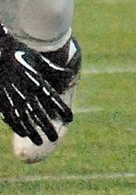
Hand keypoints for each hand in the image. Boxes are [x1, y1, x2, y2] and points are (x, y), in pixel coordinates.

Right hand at [0, 30, 71, 145]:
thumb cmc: (18, 53)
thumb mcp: (38, 60)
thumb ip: (53, 70)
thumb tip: (70, 74)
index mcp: (37, 81)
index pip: (53, 100)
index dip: (61, 110)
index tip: (70, 119)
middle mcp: (26, 92)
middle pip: (40, 114)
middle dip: (48, 127)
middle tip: (55, 138)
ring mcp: (13, 97)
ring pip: (25, 119)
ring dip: (33, 131)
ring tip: (41, 141)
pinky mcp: (2, 100)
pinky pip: (10, 116)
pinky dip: (18, 126)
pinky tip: (24, 133)